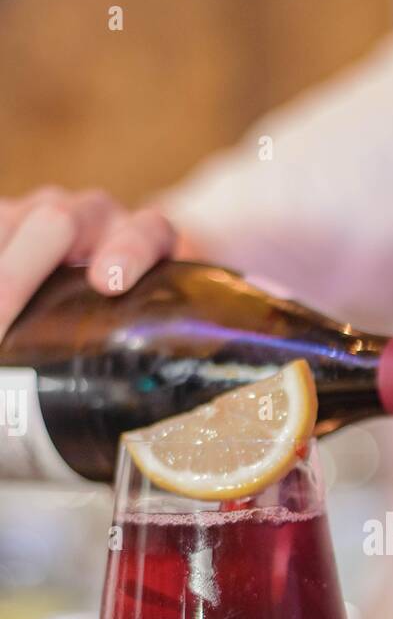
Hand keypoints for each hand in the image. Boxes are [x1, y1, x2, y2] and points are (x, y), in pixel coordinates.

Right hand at [0, 187, 176, 338]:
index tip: (108, 282)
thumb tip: (148, 408)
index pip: (147, 231)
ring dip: (0, 270)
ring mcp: (42, 210)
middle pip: (56, 223)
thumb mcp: (152, 321)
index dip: (129, 251)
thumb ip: (152, 343)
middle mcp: (93, 215)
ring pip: (12, 221)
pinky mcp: (9, 218)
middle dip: (19, 274)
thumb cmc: (136, 306)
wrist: (115, 271)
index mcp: (144, 237)